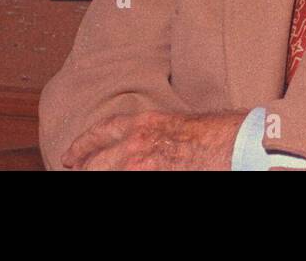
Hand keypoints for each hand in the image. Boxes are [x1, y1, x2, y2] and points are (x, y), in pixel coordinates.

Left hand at [61, 110, 245, 169]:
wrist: (234, 145)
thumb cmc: (216, 133)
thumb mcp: (177, 124)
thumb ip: (153, 133)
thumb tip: (140, 147)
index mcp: (143, 124)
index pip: (100, 133)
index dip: (82, 144)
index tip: (71, 154)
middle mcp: (135, 145)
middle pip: (94, 162)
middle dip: (83, 167)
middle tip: (74, 169)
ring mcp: (140, 167)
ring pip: (107, 174)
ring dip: (98, 174)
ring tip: (88, 174)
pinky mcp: (151, 177)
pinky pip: (125, 181)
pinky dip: (116, 180)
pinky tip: (119, 180)